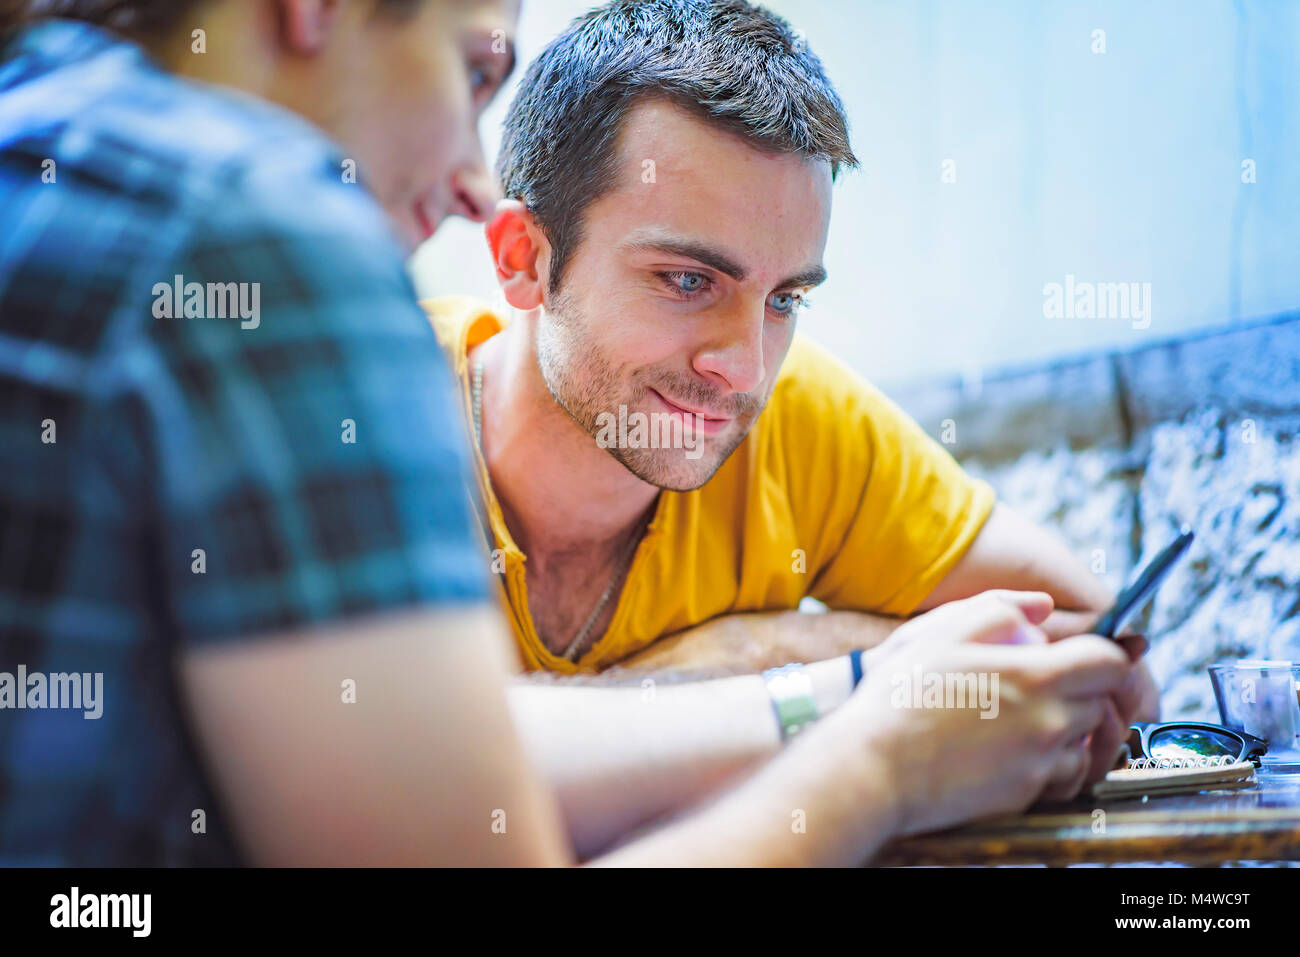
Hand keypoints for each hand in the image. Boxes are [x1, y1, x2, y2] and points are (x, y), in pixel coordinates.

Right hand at [824, 593, 1130, 836]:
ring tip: (1028, 717)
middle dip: (1083, 689)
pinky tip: (1019, 749)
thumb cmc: (901, 696)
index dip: (1107, 653)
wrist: (872, 765)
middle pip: (1100, 702)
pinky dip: (1053, 763)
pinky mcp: (1023, 796)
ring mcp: (1039, 764)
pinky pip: (1061, 778)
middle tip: (1047, 681)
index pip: (1111, 663)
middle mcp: (1049, 723)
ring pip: (1085, 743)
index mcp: (1035, 676)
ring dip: (1069, 728)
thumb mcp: (942, 630)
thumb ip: (998, 608)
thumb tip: (1041, 607)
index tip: (1088, 654)